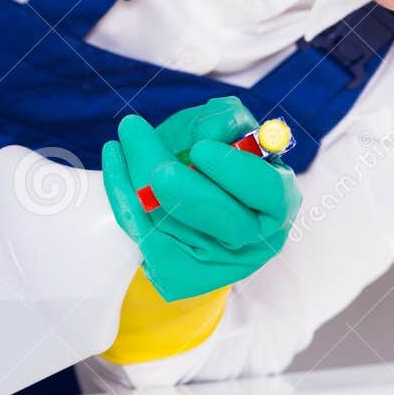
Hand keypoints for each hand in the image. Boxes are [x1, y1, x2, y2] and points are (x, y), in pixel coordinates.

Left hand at [102, 97, 300, 300]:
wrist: (186, 198)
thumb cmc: (214, 159)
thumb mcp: (226, 130)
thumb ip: (225, 120)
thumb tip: (209, 132)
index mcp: (278, 201)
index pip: (269, 192)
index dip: (236, 171)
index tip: (201, 148)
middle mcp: (255, 238)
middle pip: (227, 223)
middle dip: (188, 192)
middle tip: (158, 165)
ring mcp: (218, 262)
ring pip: (179, 226)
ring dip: (143, 178)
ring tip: (127, 137)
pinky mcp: (180, 274)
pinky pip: (145, 235)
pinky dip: (123, 194)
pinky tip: (115, 159)